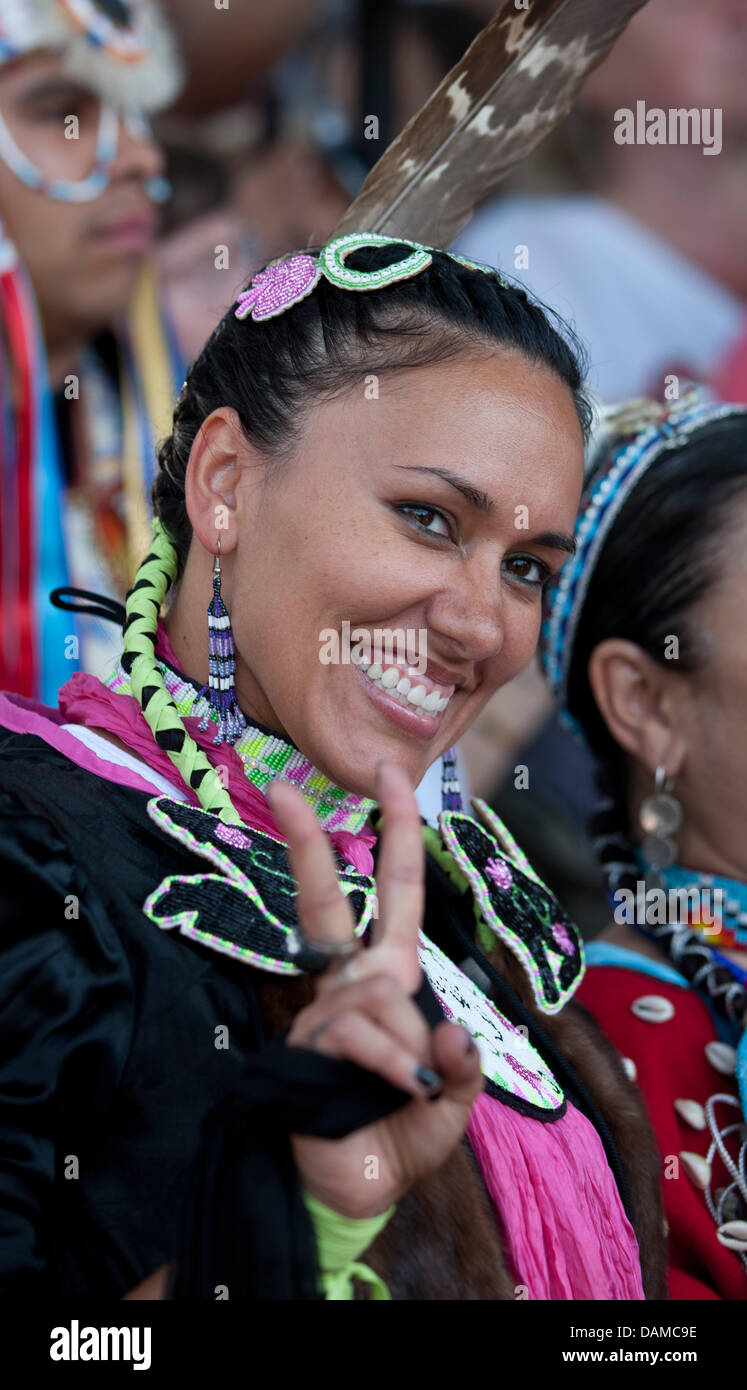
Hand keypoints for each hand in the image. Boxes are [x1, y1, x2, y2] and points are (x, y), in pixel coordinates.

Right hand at [266, 761, 482, 1219]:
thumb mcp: (455, 1096)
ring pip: (378, 996)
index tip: (388, 772)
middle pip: (324, 902)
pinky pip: (365, 1037)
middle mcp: (352, 985)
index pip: (393, 894)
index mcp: (389, 979)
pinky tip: (405, 1090)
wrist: (357, 1192)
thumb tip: (454, 1030)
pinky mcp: (309, 1048)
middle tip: (278, 787)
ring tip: (411, 1091)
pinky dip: (396, 1068)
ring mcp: (325, 1014)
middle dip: (306, 843)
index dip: (394, 830)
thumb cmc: (401, 1132)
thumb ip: (466, 1063)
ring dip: (409, 1051)